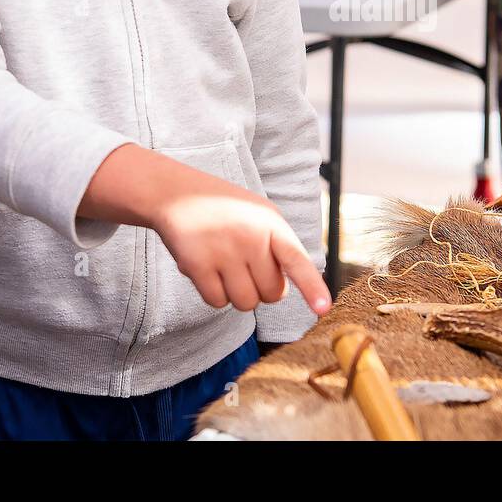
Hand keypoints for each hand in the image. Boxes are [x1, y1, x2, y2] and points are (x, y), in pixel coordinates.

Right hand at [155, 188, 331, 316]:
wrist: (177, 193)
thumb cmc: (225, 210)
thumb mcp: (260, 215)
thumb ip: (279, 246)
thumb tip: (285, 288)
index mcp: (271, 224)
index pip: (296, 259)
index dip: (312, 286)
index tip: (324, 308)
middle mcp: (250, 238)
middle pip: (271, 294)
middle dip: (262, 289)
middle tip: (246, 267)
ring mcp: (223, 252)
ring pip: (245, 303)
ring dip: (237, 294)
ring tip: (226, 267)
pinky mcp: (197, 265)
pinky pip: (218, 302)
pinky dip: (214, 294)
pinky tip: (208, 270)